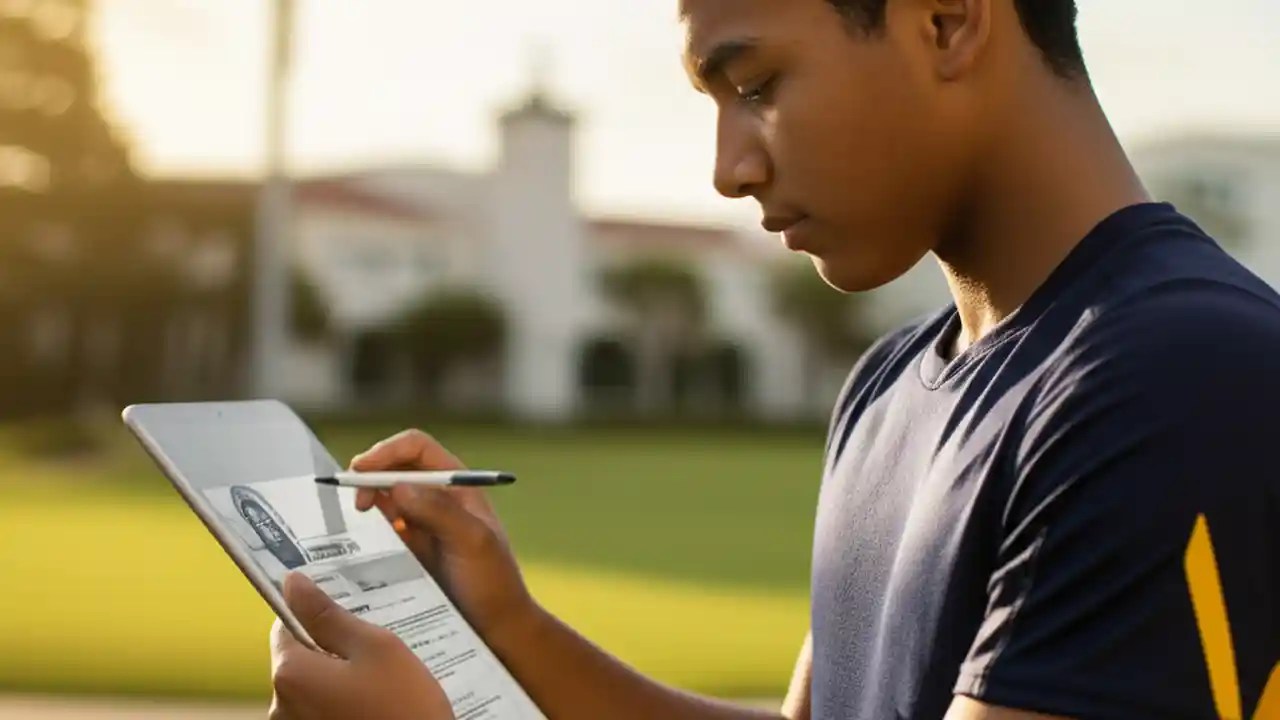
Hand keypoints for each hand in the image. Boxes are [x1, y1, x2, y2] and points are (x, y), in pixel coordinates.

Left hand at [269, 572, 453, 719]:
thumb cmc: (403, 705)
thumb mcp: (377, 649)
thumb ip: (330, 616)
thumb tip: (291, 582)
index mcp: (290, 673)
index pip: (286, 626)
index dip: (320, 620)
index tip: (355, 627)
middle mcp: (279, 707)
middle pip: (299, 660)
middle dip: (333, 653)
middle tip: (377, 659)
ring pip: (312, 689)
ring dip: (340, 682)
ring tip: (381, 687)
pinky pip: (320, 712)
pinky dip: (343, 706)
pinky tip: (375, 709)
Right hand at [350, 429, 536, 641]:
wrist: (496, 627)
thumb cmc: (493, 582)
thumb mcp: (472, 542)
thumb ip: (439, 512)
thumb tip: (398, 486)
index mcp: (457, 484)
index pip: (416, 448)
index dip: (387, 451)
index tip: (360, 469)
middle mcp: (439, 496)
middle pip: (396, 466)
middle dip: (372, 474)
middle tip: (358, 501)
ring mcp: (423, 520)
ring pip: (386, 494)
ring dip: (369, 496)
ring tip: (361, 515)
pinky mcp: (410, 546)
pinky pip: (383, 524)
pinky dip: (369, 523)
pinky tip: (364, 536)